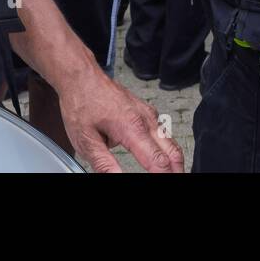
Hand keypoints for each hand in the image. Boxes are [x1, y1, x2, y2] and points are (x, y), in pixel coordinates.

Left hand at [56, 67, 184, 172]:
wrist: (82, 78)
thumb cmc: (82, 104)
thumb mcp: (85, 140)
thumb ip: (104, 164)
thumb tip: (116, 178)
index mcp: (132, 128)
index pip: (157, 161)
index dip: (163, 176)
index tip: (165, 182)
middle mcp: (145, 120)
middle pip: (172, 152)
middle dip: (177, 170)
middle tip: (177, 179)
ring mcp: (148, 114)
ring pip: (171, 142)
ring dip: (174, 161)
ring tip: (172, 173)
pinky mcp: (147, 112)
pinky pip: (164, 132)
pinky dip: (167, 149)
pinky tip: (163, 158)